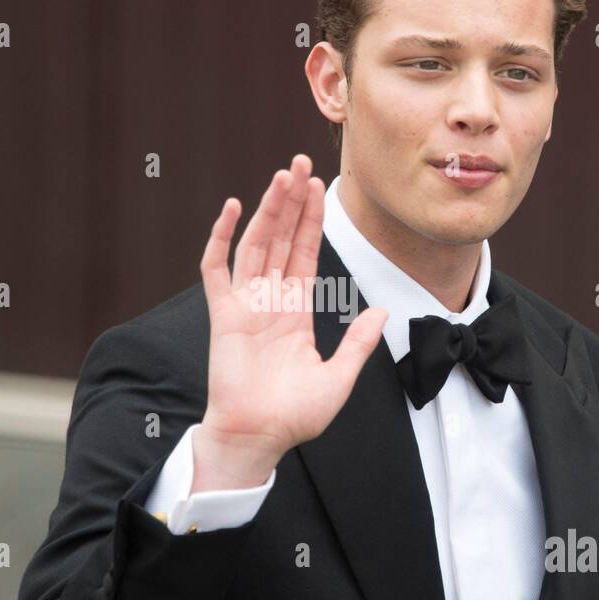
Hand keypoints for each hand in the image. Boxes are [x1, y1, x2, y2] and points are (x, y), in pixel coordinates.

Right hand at [192, 154, 387, 490]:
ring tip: (281, 176)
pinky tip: (233, 209)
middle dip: (292, 200)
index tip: (320, 186)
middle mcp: (270, 300)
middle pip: (282, 238)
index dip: (312, 218)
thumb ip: (358, 342)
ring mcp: (245, 304)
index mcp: (296, 311)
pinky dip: (222, 237)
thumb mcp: (339, 377)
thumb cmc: (294, 416)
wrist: (259, 438)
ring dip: (267, 209)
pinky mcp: (224, 314)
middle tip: (300, 162)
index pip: (306, 252)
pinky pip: (217, 268)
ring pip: (256, 244)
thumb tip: (381, 313)